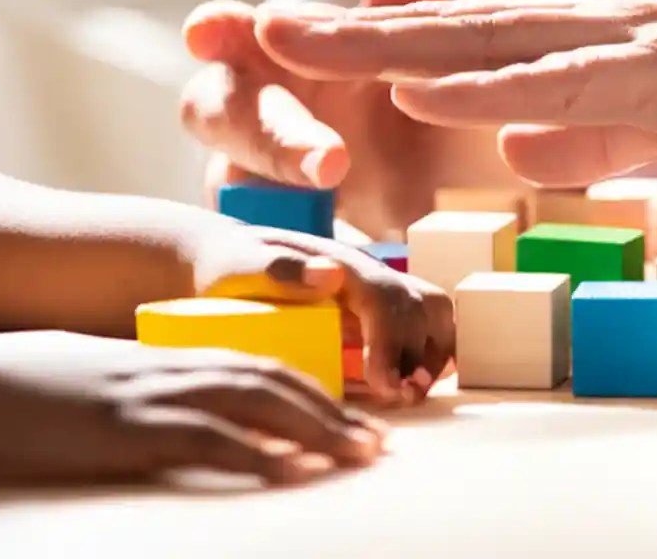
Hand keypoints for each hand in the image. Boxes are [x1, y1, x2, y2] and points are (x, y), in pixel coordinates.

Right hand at [0, 331, 387, 486]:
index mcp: (156, 358)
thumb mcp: (81, 381)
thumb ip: (127, 394)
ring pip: (253, 401)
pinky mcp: (124, 428)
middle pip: (269, 379)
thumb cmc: (7, 390)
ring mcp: (146, 395)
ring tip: (358, 457)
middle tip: (376, 445)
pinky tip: (291, 473)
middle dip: (330, 412)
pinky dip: (256, 454)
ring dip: (314, 429)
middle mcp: (163, 368)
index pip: (251, 365)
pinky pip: (206, 438)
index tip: (344, 420)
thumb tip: (152, 421)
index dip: (305, 390)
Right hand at [179, 0, 527, 239]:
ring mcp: (253, 187)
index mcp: (274, 58)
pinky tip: (334, 281)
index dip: (216, 32)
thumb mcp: (425, 70)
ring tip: (341, 235)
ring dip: (281, 206)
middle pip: (216, 115)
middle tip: (331, 161)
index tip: (206, 32)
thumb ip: (407, 23)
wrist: (455, 206)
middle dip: (266, 133)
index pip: (229, 36)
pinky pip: (262, 260)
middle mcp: (250, 120)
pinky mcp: (271, 249)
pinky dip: (288, 268)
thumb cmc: (421, 115)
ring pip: (232, 192)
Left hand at [188, 216, 454, 406]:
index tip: (385, 385)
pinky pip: (421, 325)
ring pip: (431, 310)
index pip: (385, 297)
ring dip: (433, 353)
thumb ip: (281, 269)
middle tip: (401, 398)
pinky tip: (411, 384)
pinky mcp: (373, 311)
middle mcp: (366, 273)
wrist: (223, 258)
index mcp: (339, 262)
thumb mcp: (240, 265)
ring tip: (410, 393)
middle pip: (419, 305)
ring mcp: (373, 290)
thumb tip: (333, 273)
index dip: (391, 343)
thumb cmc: (226, 265)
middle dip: (420, 354)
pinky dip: (429, 353)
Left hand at [252, 0, 656, 185]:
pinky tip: (417, 92)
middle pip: (447, 29)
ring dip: (385, 45)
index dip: (380, 42)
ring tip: (298, 44)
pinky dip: (484, 91)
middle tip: (259, 28)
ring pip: (483, 44)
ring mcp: (621, 44)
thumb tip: (512, 152)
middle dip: (348, 32)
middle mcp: (587, 27)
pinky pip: (558, 85)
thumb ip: (582, 136)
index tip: (306, 51)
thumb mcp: (654, 126)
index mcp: (582, 41)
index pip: (463, 39)